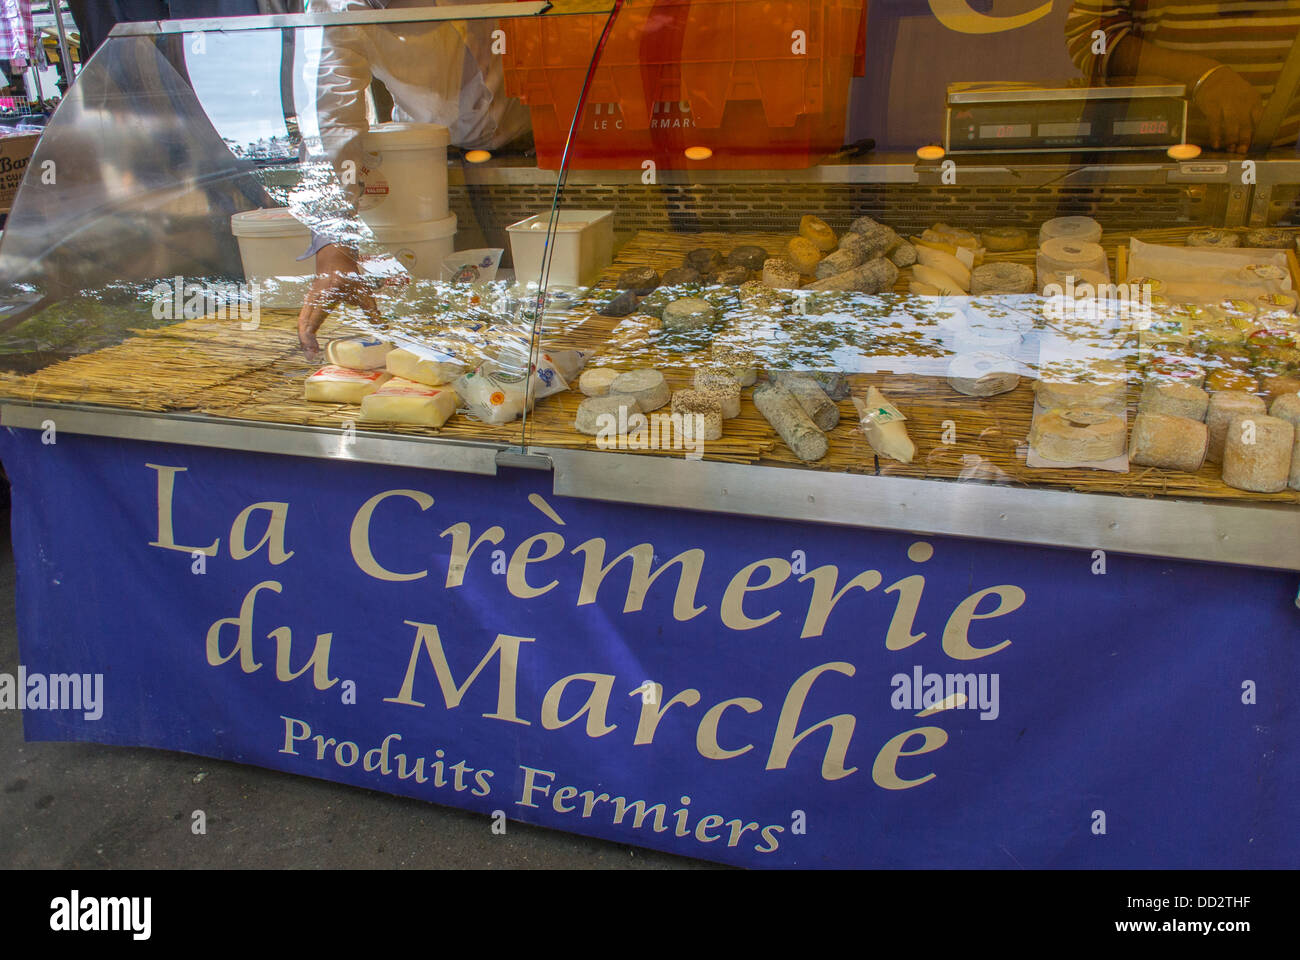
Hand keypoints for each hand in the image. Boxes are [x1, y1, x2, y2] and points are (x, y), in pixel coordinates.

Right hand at [297, 243, 378, 359]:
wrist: (335, 259)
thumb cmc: (349, 275)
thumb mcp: (363, 291)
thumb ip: (372, 310)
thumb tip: (383, 327)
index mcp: (324, 296)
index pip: (312, 319)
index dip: (310, 336)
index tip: (315, 350)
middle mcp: (313, 298)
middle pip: (302, 323)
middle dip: (304, 341)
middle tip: (312, 357)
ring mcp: (308, 300)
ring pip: (301, 322)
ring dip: (304, 339)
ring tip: (311, 354)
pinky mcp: (308, 302)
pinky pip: (303, 319)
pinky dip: (305, 332)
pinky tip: (311, 344)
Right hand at [1193, 66, 1262, 153]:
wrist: (1209, 75)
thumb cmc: (1227, 88)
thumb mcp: (1244, 95)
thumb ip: (1249, 110)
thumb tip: (1248, 132)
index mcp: (1253, 98)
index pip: (1259, 118)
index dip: (1256, 132)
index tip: (1252, 142)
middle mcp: (1242, 101)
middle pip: (1246, 124)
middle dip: (1244, 140)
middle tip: (1242, 150)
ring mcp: (1227, 103)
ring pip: (1232, 126)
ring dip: (1231, 140)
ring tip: (1230, 149)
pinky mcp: (1212, 106)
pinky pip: (1215, 125)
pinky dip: (1216, 136)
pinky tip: (1216, 144)